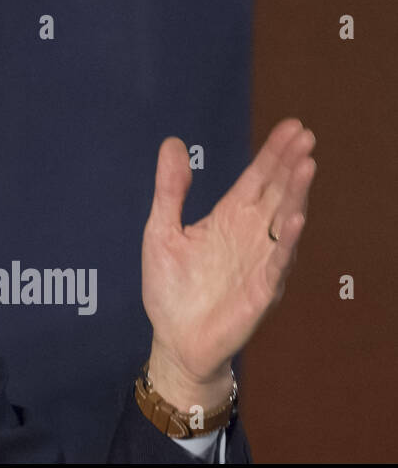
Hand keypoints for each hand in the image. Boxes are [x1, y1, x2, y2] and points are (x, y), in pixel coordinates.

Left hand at [141, 118, 315, 408]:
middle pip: (275, 194)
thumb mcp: (160, 230)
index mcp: (227, 219)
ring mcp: (259, 263)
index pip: (256, 180)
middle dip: (290, 165)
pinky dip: (286, 241)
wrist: (173, 340)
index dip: (273, 154)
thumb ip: (170, 189)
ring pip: (283, 223)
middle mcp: (250, 236)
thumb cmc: (171, 288)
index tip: (293, 127)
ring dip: (296, 196)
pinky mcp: (260, 291)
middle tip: (304, 136)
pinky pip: (277, 263)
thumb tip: (174, 143)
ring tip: (306, 166)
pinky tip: (294, 219)